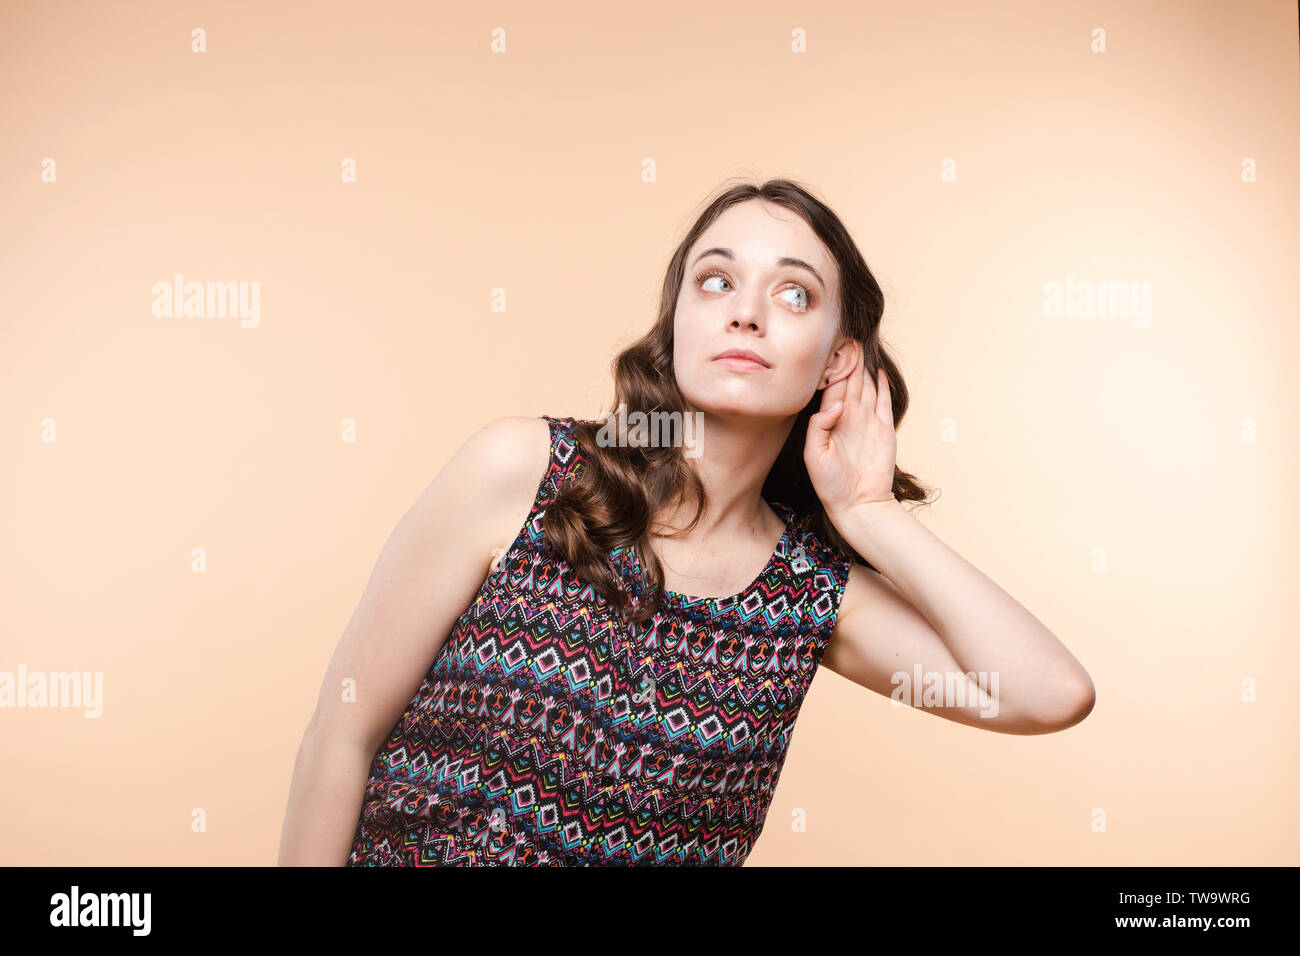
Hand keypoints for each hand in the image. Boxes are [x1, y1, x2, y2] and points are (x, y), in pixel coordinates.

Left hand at [804, 348, 898, 523]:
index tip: (828, 346)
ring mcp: (867, 421)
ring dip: (864, 367)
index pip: (831, 387)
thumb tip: (836, 405)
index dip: (830, 368)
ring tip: (862, 344)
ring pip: (867, 386)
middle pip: (850, 380)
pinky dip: (882, 385)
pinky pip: (884, 401)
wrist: (858, 503)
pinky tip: (877, 369)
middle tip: (847, 335)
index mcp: (830, 420)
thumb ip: (819, 425)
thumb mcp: (813, 454)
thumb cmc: (830, 483)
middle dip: (848, 359)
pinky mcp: (884, 428)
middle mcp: (849, 416)